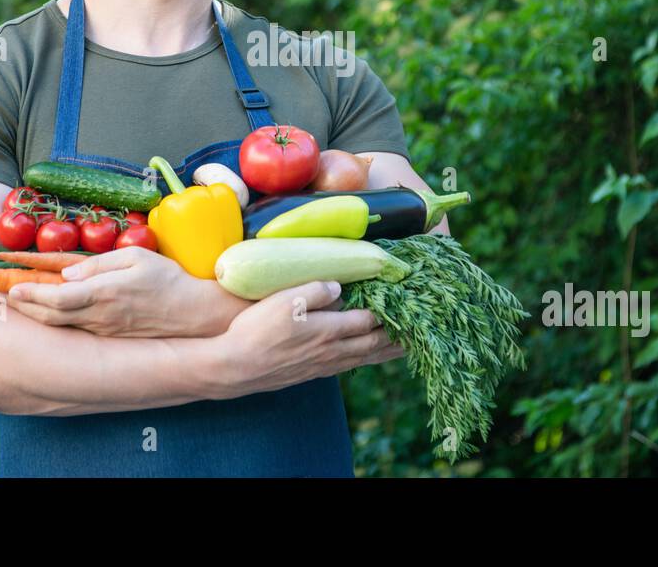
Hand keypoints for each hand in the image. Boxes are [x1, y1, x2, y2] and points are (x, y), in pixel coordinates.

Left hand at [6, 246, 227, 337]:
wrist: (193, 315)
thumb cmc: (168, 279)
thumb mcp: (136, 258)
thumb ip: (99, 263)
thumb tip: (67, 272)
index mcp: (104, 293)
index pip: (57, 296)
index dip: (31, 294)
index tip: (11, 287)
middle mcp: (99, 315)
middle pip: (51, 315)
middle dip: (25, 305)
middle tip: (5, 294)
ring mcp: (103, 330)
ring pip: (60, 325)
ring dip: (36, 314)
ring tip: (19, 302)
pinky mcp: (109, 337)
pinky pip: (75, 329)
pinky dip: (55, 321)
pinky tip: (48, 313)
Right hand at [210, 281, 405, 399]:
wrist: (234, 368)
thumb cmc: (257, 330)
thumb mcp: (285, 300)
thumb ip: (315, 290)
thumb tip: (339, 285)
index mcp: (329, 331)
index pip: (371, 320)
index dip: (392, 311)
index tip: (410, 301)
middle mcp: (332, 351)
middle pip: (375, 343)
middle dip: (399, 335)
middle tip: (423, 330)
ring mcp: (323, 365)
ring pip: (365, 358)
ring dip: (388, 352)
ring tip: (407, 348)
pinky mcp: (312, 372)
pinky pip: (349, 365)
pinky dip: (367, 360)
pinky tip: (366, 357)